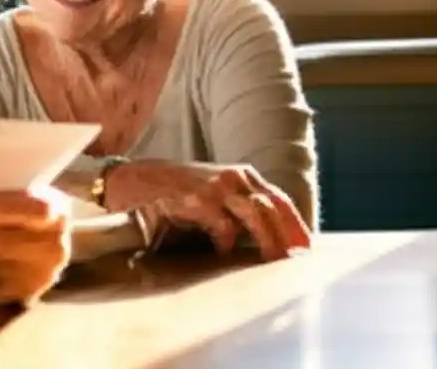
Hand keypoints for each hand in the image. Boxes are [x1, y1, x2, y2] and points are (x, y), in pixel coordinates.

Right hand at [115, 163, 309, 260]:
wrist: (130, 180)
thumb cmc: (171, 192)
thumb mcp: (211, 193)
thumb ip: (238, 209)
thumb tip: (268, 241)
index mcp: (241, 175)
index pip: (280, 200)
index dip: (296, 225)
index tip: (307, 250)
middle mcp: (232, 177)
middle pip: (274, 206)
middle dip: (289, 236)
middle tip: (297, 262)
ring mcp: (214, 185)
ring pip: (256, 213)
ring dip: (269, 240)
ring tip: (274, 262)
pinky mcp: (194, 197)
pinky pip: (222, 223)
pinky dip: (228, 240)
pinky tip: (224, 252)